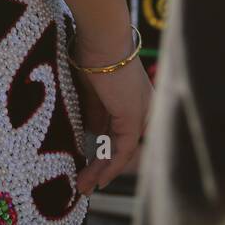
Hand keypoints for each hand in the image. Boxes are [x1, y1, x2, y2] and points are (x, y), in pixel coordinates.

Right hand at [72, 41, 152, 196]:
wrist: (101, 38)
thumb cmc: (92, 53)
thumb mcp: (90, 88)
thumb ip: (94, 111)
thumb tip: (93, 132)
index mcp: (132, 98)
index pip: (118, 132)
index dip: (105, 151)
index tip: (89, 165)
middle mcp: (142, 108)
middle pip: (121, 146)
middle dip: (102, 167)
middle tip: (85, 182)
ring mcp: (140, 114)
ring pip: (121, 152)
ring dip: (100, 171)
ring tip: (82, 186)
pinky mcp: (133, 118)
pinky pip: (121, 150)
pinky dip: (109, 166)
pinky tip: (97, 179)